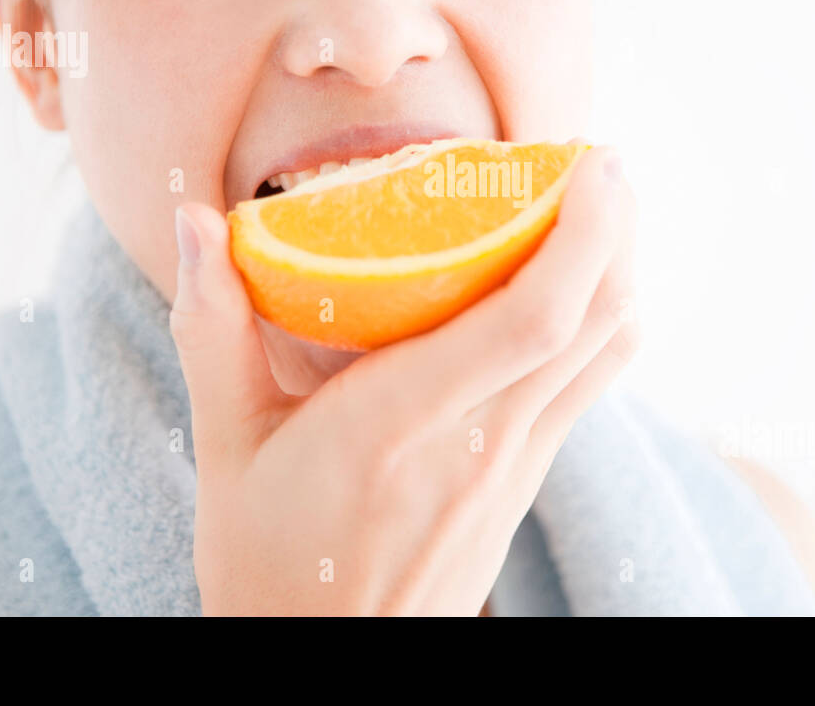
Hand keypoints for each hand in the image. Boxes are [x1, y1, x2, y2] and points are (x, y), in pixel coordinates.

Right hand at [170, 146, 638, 614]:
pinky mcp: (524, 480)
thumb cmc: (268, 562)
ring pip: (604, 353)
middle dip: (616, 229)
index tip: (592, 165)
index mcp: (400, 422)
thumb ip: (214, 329)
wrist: (327, 664)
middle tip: (600, 160)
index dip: (581, 235)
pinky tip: (575, 285)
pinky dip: (600, 323)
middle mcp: (479, 442)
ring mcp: (513, 466)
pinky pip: (588, 386)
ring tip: (597, 207)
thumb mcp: (224, 447)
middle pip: (592, 322)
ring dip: (617, 271)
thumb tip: (197, 222)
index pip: (527, 320)